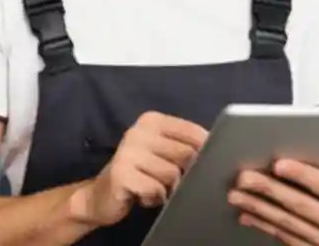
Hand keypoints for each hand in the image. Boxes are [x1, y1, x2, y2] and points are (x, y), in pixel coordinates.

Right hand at [74, 111, 207, 227]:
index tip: (205, 164)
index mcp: (151, 120)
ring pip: (172, 174)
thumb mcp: (161, 153)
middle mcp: (138, 131)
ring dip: (168, 189)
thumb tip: (217, 153)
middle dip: (186, 174)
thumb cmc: (138, 173)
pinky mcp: (122, 173)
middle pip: (186, 154)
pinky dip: (154, 197)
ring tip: (153, 187)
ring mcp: (128, 151)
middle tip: (172, 181)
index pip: (192, 131)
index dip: (206, 151)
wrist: (100, 195)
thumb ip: (183, 146)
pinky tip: (143, 195)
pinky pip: (156, 189)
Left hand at [227, 150, 318, 245]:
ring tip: (236, 193)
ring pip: (290, 225)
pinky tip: (247, 214)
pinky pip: (288, 240)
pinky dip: (266, 227)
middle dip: (270, 190)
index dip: (304, 176)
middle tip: (244, 176)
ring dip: (260, 209)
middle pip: (302, 207)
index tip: (280, 164)